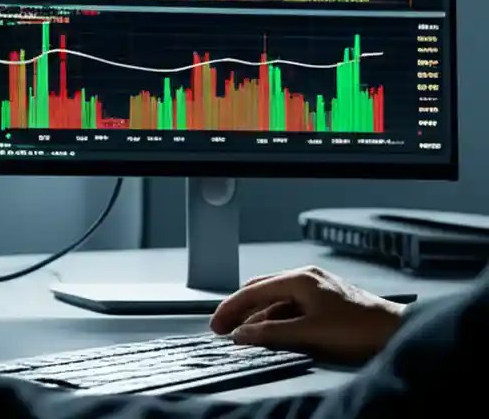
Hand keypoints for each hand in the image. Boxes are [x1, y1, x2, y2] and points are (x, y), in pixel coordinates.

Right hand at [210, 266, 405, 363]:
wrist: (395, 330)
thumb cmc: (357, 327)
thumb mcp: (310, 332)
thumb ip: (272, 333)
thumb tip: (242, 335)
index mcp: (299, 278)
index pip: (253, 290)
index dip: (231, 308)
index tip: (216, 325)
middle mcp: (304, 277)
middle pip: (260, 290)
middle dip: (240, 309)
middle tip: (223, 328)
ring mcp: (315, 286)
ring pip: (275, 299)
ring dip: (257, 316)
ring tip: (243, 335)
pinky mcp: (323, 299)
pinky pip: (289, 305)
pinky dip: (274, 318)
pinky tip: (269, 332)